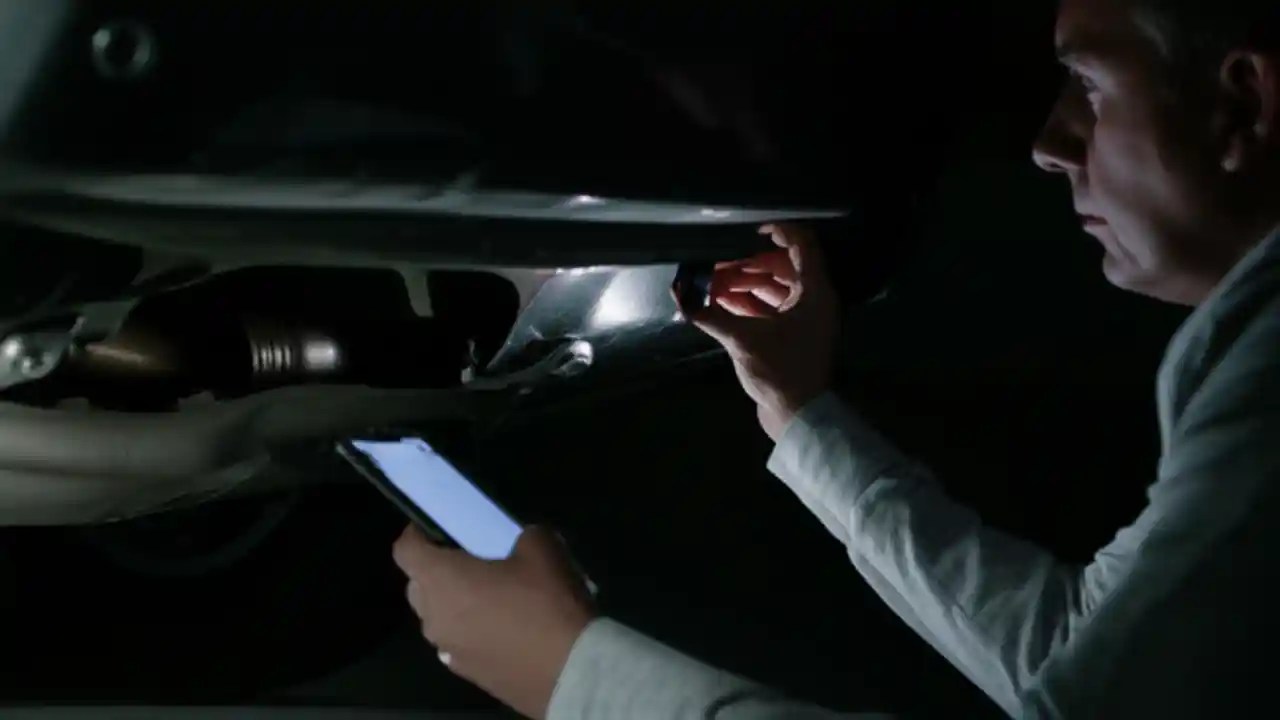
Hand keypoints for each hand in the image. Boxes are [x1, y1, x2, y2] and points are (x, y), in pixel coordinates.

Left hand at [392, 526, 596, 719]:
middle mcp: (434, 617)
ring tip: (492, 597)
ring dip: (455, 603)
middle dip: (437, 570)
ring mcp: (448, 650)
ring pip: (439, 617)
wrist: (571, 671)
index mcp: (441, 580)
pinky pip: (458, 642)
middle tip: (472, 562)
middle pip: (418, 586)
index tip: (436, 528)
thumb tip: (519, 542)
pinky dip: (472, 630)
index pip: (405, 550)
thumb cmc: (546, 603)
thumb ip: (520, 535)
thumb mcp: (541, 548)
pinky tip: (504, 629)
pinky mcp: (468, 673)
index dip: (416, 534)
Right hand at [690, 223, 838, 440]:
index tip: (748, 232)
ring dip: (745, 283)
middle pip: (782, 266)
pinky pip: (771, 308)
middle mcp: (813, 300)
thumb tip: (679, 292)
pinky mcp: (792, 335)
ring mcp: (804, 318)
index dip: (778, 231)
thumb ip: (709, 313)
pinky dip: (748, 303)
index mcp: (814, 292)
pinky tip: (719, 301)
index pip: (802, 244)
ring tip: (712, 280)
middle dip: (748, 262)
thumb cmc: (779, 372)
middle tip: (717, 262)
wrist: (799, 416)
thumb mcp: (742, 340)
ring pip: (774, 288)